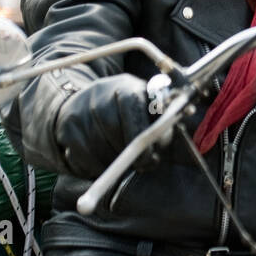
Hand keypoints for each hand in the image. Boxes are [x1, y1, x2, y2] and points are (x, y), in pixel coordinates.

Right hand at [55, 73, 202, 176]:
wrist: (81, 102)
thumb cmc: (125, 106)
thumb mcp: (144, 100)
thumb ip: (164, 111)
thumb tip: (187, 112)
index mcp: (124, 88)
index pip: (134, 114)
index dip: (144, 141)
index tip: (151, 157)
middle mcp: (98, 98)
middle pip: (117, 138)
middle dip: (131, 156)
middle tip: (140, 163)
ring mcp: (80, 115)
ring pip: (102, 153)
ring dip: (115, 164)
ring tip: (121, 155)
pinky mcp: (67, 132)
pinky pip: (85, 162)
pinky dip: (97, 167)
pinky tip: (103, 156)